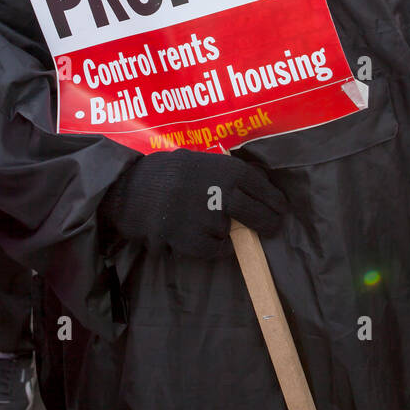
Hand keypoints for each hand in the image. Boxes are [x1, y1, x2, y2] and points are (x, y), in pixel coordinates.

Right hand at [101, 149, 288, 259]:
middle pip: (256, 212)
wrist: (128, 190)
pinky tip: (207, 240)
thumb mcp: (196, 160)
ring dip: (229, 232)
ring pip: (232, 232)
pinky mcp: (191, 237)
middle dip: (268, 223)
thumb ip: (222, 173)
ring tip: (213, 225)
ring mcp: (205, 216)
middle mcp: (219, 190)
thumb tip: (253, 188)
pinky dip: (217, 248)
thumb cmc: (163, 172)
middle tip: (272, 228)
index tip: (281, 208)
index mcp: (223, 167)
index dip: (274, 199)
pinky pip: (216, 249)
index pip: (261, 185)